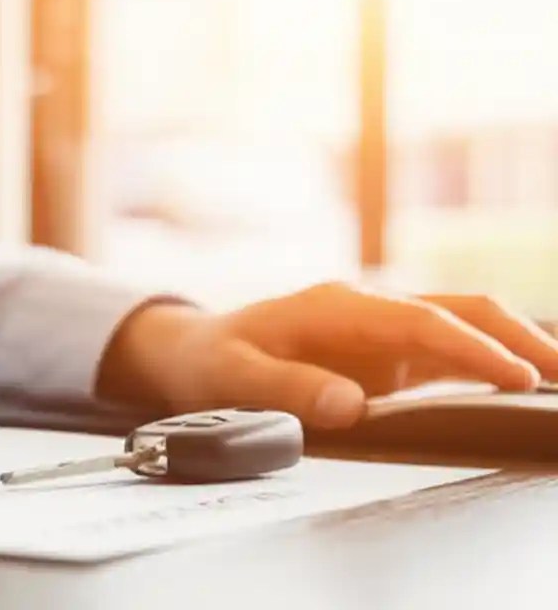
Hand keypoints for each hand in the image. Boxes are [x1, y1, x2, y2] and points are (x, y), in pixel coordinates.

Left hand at [97, 283, 557, 428]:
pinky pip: (445, 351)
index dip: (471, 348)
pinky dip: (486, 363)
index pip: (420, 322)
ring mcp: (378, 330)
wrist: (192, 351)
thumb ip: (286, 388)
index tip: (514, 376)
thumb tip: (349, 406)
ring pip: (460, 324)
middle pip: (457, 309)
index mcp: (335, 307)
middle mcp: (366, 310)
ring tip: (554, 380)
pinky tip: (515, 384)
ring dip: (509, 346)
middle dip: (514, 336)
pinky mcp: (382, 354)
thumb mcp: (231, 378)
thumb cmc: (210, 363)